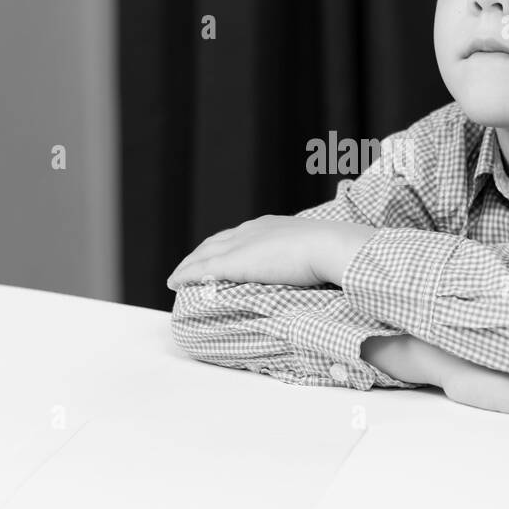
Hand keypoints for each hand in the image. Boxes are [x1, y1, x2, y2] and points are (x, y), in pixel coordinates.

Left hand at [167, 216, 376, 289]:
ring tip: (177, 276)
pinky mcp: (234, 262)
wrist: (330, 246)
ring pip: (203, 254)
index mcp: (271, 226)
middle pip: (215, 242)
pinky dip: (185, 275)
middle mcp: (251, 230)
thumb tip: (317, 270)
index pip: (238, 235)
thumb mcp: (316, 251)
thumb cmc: (333, 252)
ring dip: (188, 265)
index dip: (223, 246)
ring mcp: (242, 244)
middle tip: (187, 267)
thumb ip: (307, 258)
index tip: (216, 255)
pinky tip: (175, 282)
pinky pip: (201, 269)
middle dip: (200, 254)